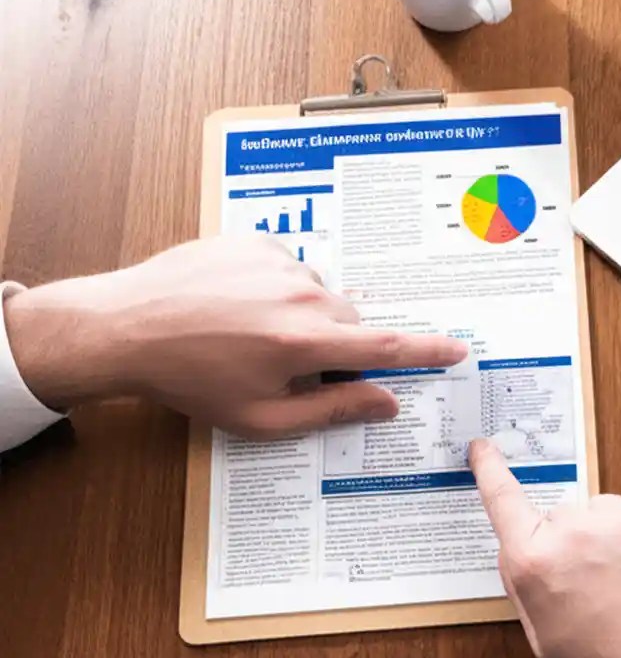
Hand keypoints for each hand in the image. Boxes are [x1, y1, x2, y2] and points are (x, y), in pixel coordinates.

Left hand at [2, 235, 468, 435]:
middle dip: (337, 345)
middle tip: (294, 367)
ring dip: (305, 315)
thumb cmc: (190, 381)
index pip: (386, 349)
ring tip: (253, 333)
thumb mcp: (262, 416)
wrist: (126, 327)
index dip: (427, 352)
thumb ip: (333, 409)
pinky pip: (290, 267)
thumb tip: (386, 402)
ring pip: (320, 294)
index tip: (456, 350)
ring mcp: (278, 263)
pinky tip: (241, 305)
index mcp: (306, 343)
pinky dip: (278, 287)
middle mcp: (301, 295)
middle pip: (351, 321)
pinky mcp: (256, 241)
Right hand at [468, 438, 620, 657]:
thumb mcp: (541, 631)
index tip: (483, 447)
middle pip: (562, 514)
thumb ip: (525, 578)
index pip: (502, 500)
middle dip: (571, 540)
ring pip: (602, 512)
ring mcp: (620, 521)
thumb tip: (522, 546)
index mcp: (534, 560)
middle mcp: (573, 532)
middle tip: (591, 582)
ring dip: (608, 536)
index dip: (490, 470)